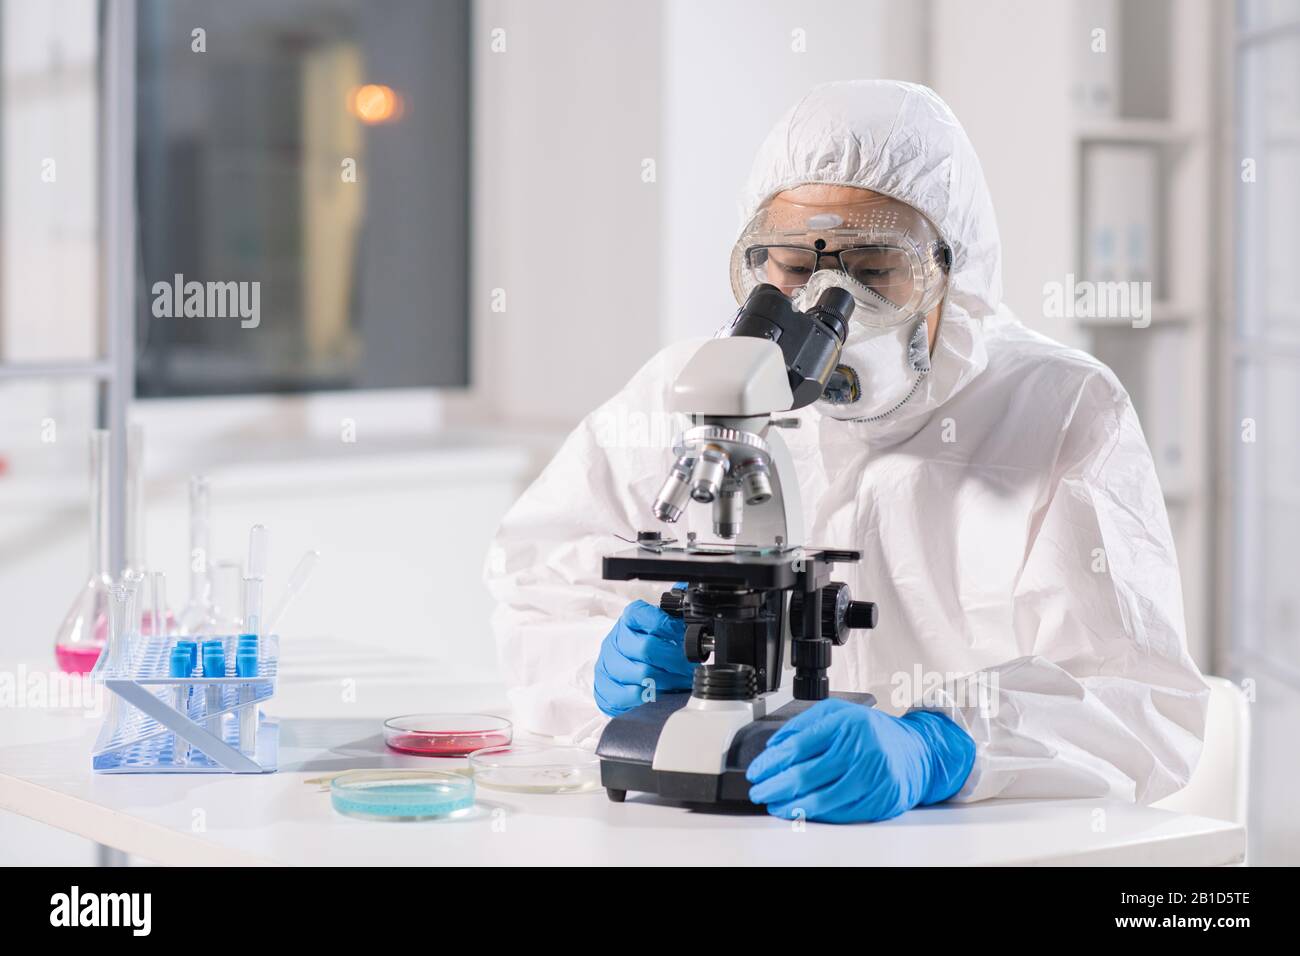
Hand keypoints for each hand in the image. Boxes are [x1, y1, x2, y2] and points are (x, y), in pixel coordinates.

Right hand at [594, 599, 692, 716]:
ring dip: (668, 679)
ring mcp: (608, 665)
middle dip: (675, 659)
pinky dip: (650, 695)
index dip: (666, 625)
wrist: (623, 677)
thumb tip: (686, 588)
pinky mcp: (606, 689)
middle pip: (646, 648)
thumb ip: (674, 612)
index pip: (642, 614)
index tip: (684, 635)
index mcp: (628, 620)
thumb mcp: (661, 628)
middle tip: (690, 666)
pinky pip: (630, 694)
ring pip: (642, 673)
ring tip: (681, 680)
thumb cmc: (646, 651)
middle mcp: (615, 640)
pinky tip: (661, 692)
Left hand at [746, 699, 974, 822]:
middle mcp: (861, 749)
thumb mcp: (840, 713)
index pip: (798, 745)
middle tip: (758, 791)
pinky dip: (817, 814)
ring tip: (774, 805)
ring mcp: (872, 777)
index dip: (772, 761)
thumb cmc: (874, 732)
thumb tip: (774, 745)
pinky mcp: (880, 800)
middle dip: (775, 786)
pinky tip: (801, 811)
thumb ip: (804, 724)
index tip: (756, 771)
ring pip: (823, 798)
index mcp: (847, 724)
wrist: (919, 752)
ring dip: (792, 805)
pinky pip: (841, 812)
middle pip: (806, 774)